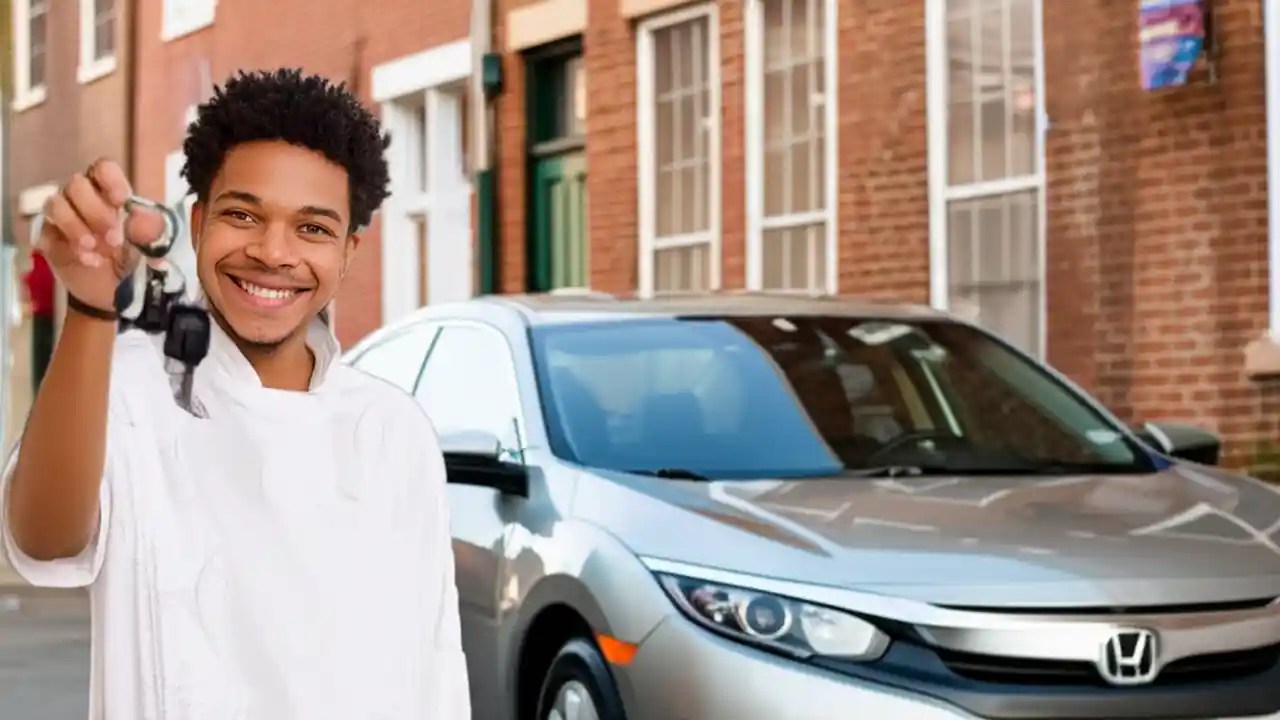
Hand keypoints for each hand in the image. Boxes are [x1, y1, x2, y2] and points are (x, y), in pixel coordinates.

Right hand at [37, 158, 149, 312]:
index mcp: (110, 192)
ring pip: (55, 204)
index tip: (122, 200)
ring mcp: (63, 217)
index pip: (103, 168)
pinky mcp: (49, 240)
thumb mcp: (154, 245)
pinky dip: (70, 247)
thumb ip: (152, 230)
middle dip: (95, 211)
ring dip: (76, 227)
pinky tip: (91, 261)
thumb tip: (139, 218)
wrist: (119, 290)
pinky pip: (49, 233)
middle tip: (115, 239)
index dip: (110, 179)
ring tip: (97, 249)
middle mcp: (82, 199)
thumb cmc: (137, 258)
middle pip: (76, 184)